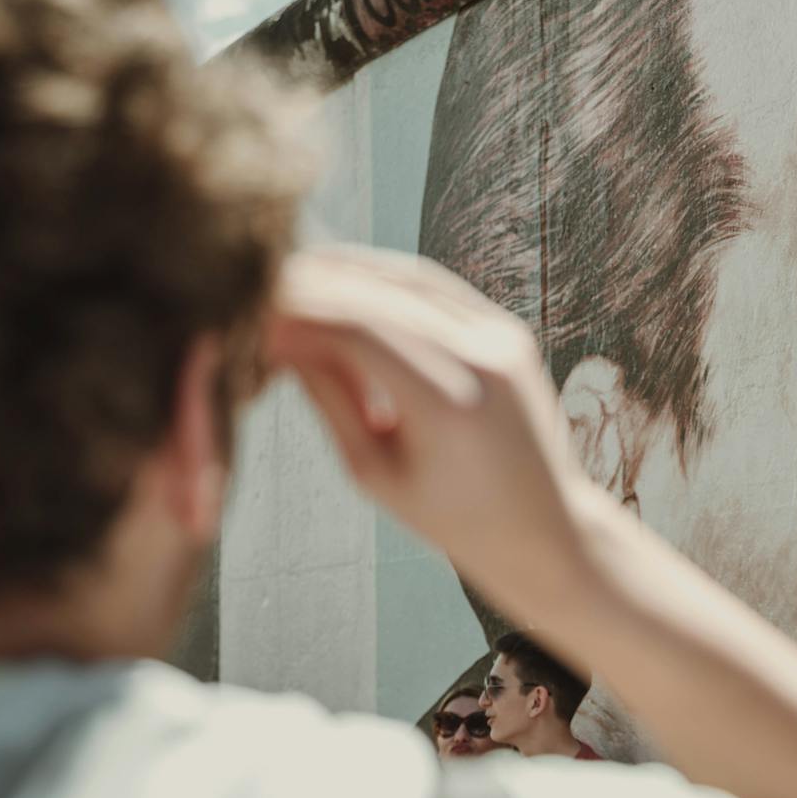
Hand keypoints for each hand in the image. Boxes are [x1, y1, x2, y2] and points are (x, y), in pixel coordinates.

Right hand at [265, 245, 588, 616]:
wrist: (548, 529)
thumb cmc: (454, 519)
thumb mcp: (374, 471)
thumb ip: (327, 397)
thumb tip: (274, 335)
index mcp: (449, 404)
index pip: (356, 328)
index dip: (297, 310)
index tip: (248, 308)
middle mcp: (483, 359)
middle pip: (381, 292)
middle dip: (314, 282)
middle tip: (256, 281)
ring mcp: (503, 338)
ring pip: (410, 276)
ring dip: (347, 268)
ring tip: (290, 274)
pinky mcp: (509, 331)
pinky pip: (438, 288)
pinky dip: (386, 278)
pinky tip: (344, 282)